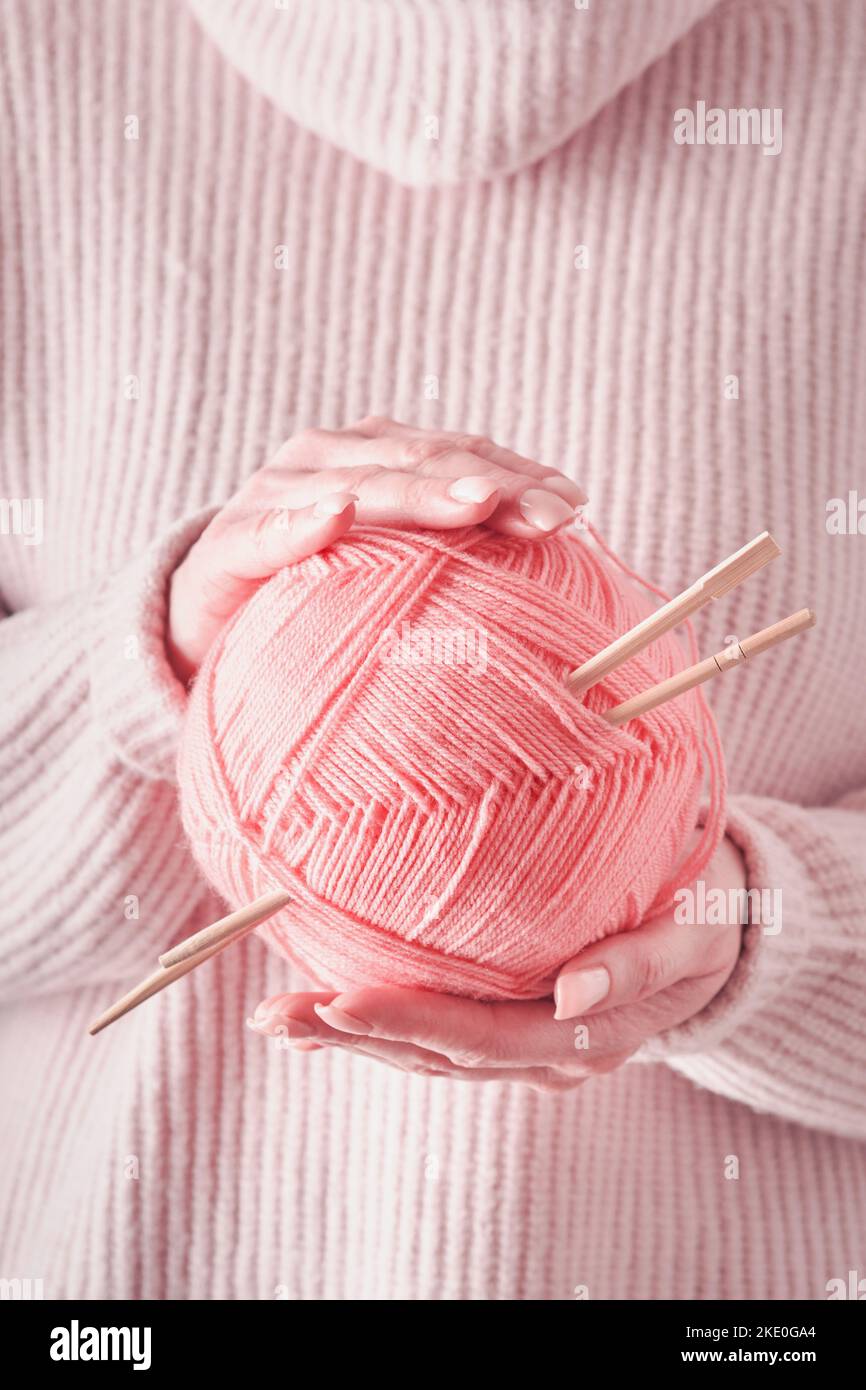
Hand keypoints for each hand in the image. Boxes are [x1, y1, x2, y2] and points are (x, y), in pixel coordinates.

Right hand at [167, 415, 585, 680]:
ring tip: (476, 504)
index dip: (517, 473)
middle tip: (551, 516)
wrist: (205, 623)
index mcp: (372, 455)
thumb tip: (555, 546)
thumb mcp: (388, 563)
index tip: (576, 504)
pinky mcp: (231, 543)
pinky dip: (303, 523)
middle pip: (421, 463)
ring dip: (420, 494)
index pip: (456, 453)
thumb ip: (449, 545)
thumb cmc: (313, 592)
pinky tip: (335, 517)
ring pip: (361, 487)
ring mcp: (277, 494)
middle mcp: (326, 458)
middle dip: (492, 485)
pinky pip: (271, 532)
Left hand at [247, 833, 745, 1091]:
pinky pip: (440, 1039)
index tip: (339, 998)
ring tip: (279, 1017)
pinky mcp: (515, 1030)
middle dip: (353, 1036)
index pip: (484, 1036)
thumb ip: (639, 960)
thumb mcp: (692, 929)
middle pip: (439, 1056)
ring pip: (430, 1055)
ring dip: (352, 1037)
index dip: (409, 1021)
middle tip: (276, 1015)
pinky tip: (328, 1012)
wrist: (718, 934)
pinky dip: (381, 1027)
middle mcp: (549, 1059)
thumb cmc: (703, 914)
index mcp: (590, 1039)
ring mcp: (529, 1052)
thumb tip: (574, 994)